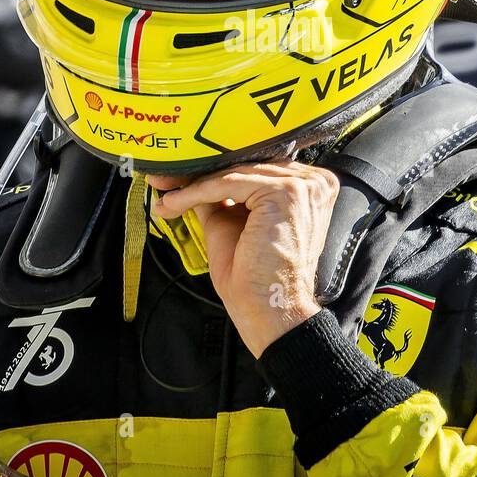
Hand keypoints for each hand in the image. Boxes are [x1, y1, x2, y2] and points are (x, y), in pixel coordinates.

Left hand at [148, 160, 338, 357]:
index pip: (253, 168)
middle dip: (198, 176)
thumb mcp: (232, 223)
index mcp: (308, 187)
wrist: (269, 310)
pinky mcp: (285, 192)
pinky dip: (197, 192)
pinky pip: (229, 183)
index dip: (212, 172)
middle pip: (244, 166)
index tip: (177, 179)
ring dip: (193, 186)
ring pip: (234, 173)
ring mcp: (303, 185)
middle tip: (164, 182)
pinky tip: (175, 203)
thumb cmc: (257, 278)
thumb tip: (191, 178)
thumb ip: (219, 196)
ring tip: (167, 200)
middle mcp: (313, 181)